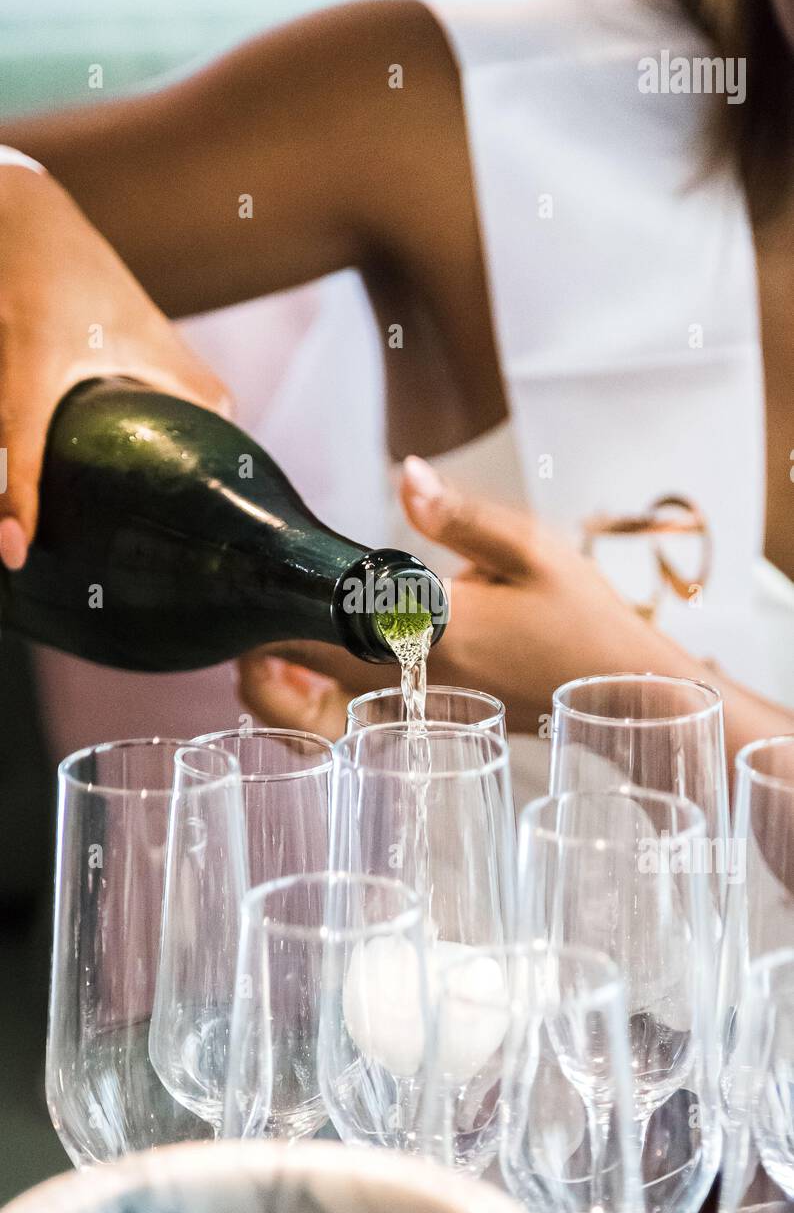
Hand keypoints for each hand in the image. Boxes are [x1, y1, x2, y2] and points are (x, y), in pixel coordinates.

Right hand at [0, 166, 229, 567]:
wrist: (7, 210)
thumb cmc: (78, 273)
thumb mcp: (141, 325)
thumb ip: (189, 385)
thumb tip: (231, 447)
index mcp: (35, 358)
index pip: (16, 440)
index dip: (12, 501)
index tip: (15, 553)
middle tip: (7, 560)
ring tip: (8, 540)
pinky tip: (0, 501)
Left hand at [238, 457, 693, 736]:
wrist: (624, 691)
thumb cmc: (581, 616)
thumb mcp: (531, 551)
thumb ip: (461, 516)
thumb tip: (406, 472)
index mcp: (428, 631)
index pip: (319, 625)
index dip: (267, 609)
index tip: (244, 581)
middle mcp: (410, 683)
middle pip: (298, 684)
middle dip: (257, 652)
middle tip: (247, 609)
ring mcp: (414, 719)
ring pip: (314, 725)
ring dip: (280, 694)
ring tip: (276, 651)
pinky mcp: (425, 735)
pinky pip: (348, 740)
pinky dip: (316, 718)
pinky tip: (318, 681)